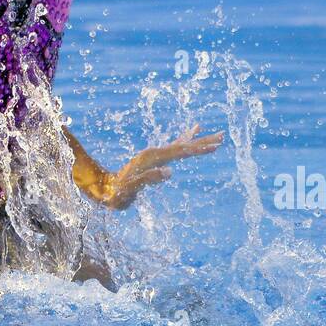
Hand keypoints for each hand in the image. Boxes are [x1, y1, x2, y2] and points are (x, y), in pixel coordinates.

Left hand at [98, 123, 223, 209]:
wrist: (103, 188)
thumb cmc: (116, 193)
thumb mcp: (130, 189)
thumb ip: (148, 179)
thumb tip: (169, 172)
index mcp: (151, 158)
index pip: (179, 152)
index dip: (197, 149)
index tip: (214, 147)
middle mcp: (154, 153)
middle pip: (183, 145)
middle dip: (203, 142)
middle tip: (222, 136)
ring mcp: (154, 154)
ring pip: (180, 145)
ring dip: (197, 140)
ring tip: (214, 134)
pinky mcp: (154, 158)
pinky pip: (173, 147)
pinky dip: (185, 140)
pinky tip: (191, 133)